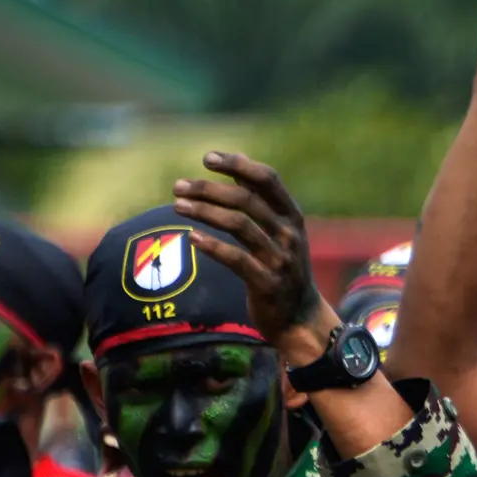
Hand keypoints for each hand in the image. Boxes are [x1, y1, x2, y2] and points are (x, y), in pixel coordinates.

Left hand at [170, 152, 330, 360]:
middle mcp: (290, 235)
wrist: (300, 317)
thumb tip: (240, 159)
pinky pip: (237, 260)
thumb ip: (261, 197)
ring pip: (239, 226)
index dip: (237, 165)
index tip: (207, 158)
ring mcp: (281, 260)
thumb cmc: (283, 267)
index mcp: (292, 216)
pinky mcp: (268, 284)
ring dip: (204, 212)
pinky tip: (192, 238)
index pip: (267, 179)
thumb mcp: (280, 230)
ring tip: (177, 206)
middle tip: (178, 187)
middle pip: (247, 201)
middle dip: (209, 190)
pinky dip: (213, 247)